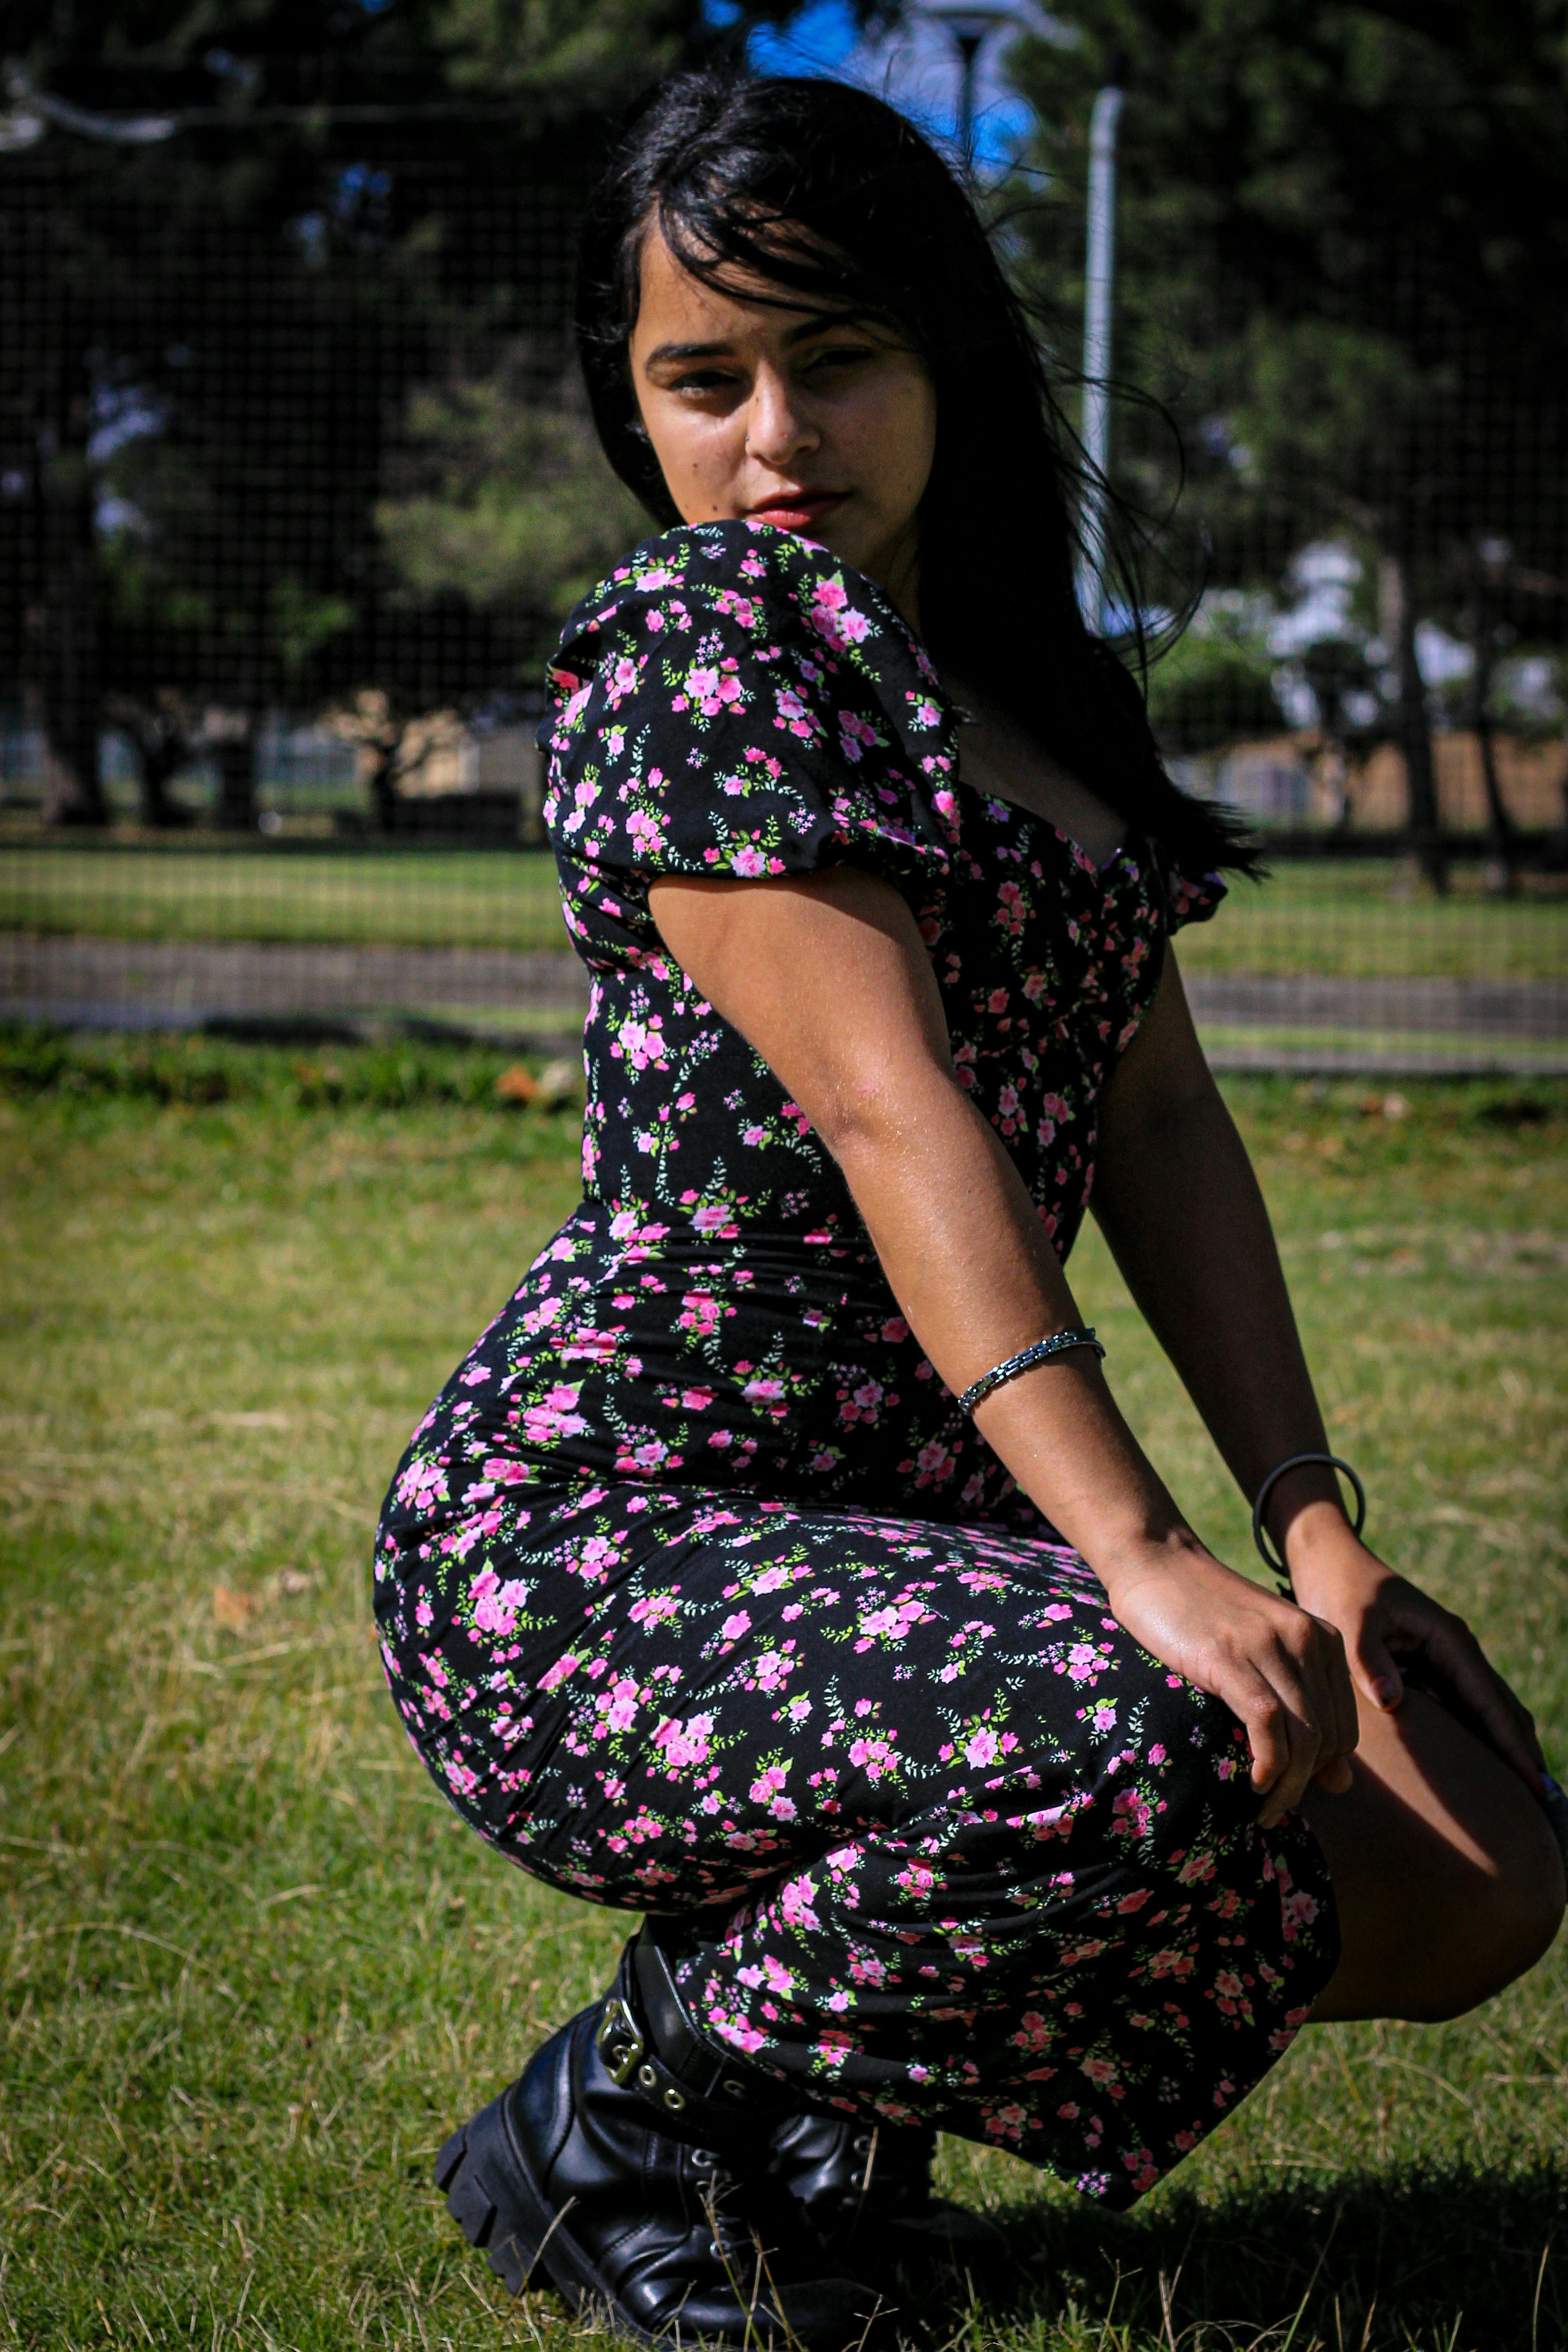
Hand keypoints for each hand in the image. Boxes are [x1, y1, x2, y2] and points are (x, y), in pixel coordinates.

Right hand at [1102, 1542, 1359, 1826]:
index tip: (1287, 1788)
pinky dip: (1267, 1764)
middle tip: (1272, 1808)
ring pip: (1303, 1737)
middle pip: (1327, 1738)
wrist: (1157, 1559)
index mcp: (1323, 1639)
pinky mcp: (1230, 1656)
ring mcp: (1268, 1646)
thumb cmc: (1203, 1613)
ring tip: (1262, 1807)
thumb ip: (1305, 1708)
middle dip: (1304, 1785)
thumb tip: (1342, 1783)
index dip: (1320, 1771)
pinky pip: (1268, 1723)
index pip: (1343, 1729)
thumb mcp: (1265, 1654)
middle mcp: (1306, 1640)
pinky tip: (1252, 1780)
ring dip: (1287, 1786)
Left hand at [1286, 1513, 1546, 1796]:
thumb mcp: (1349, 1622)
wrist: (1330, 1563)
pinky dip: (1481, 1734)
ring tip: (1525, 1793)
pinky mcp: (1429, 1667)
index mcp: (1448, 1640)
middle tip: (1545, 1803)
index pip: (1489, 1701)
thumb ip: (1369, 1661)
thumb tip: (1394, 1704)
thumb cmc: (1339, 1591)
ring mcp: (1446, 1659)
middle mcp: (1456, 1651)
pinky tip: (1484, 1764)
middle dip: (1523, 1752)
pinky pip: (1464, 1706)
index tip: (1534, 1784)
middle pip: (1501, 1708)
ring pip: (1488, 1709)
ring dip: (1508, 1745)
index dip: (1513, 1744)